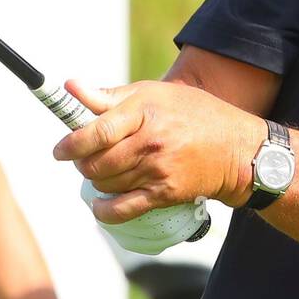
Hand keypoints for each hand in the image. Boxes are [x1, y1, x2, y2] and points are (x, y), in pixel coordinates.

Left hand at [52, 79, 263, 223]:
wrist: (237, 149)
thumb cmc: (195, 115)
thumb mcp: (156, 94)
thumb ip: (110, 96)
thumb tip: (69, 88)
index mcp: (146, 111)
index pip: (96, 131)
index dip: (71, 143)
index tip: (61, 149)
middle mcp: (151, 141)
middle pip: (95, 162)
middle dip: (82, 163)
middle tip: (86, 159)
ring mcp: (158, 169)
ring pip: (105, 184)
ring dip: (97, 181)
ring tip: (105, 172)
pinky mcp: (164, 193)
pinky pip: (121, 210)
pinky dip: (104, 210)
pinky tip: (102, 203)